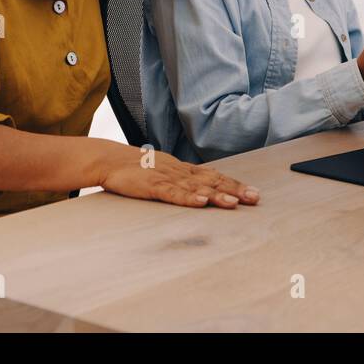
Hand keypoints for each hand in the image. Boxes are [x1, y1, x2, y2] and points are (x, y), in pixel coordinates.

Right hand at [99, 145, 258, 208]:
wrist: (109, 160)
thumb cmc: (137, 169)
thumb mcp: (165, 171)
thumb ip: (183, 180)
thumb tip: (204, 189)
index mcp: (183, 169)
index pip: (214, 176)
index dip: (234, 184)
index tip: (253, 192)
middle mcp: (179, 172)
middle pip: (211, 181)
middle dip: (234, 190)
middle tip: (254, 198)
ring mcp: (166, 177)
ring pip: (196, 187)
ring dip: (216, 195)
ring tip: (234, 203)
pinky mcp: (152, 186)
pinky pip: (172, 193)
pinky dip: (188, 197)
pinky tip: (201, 202)